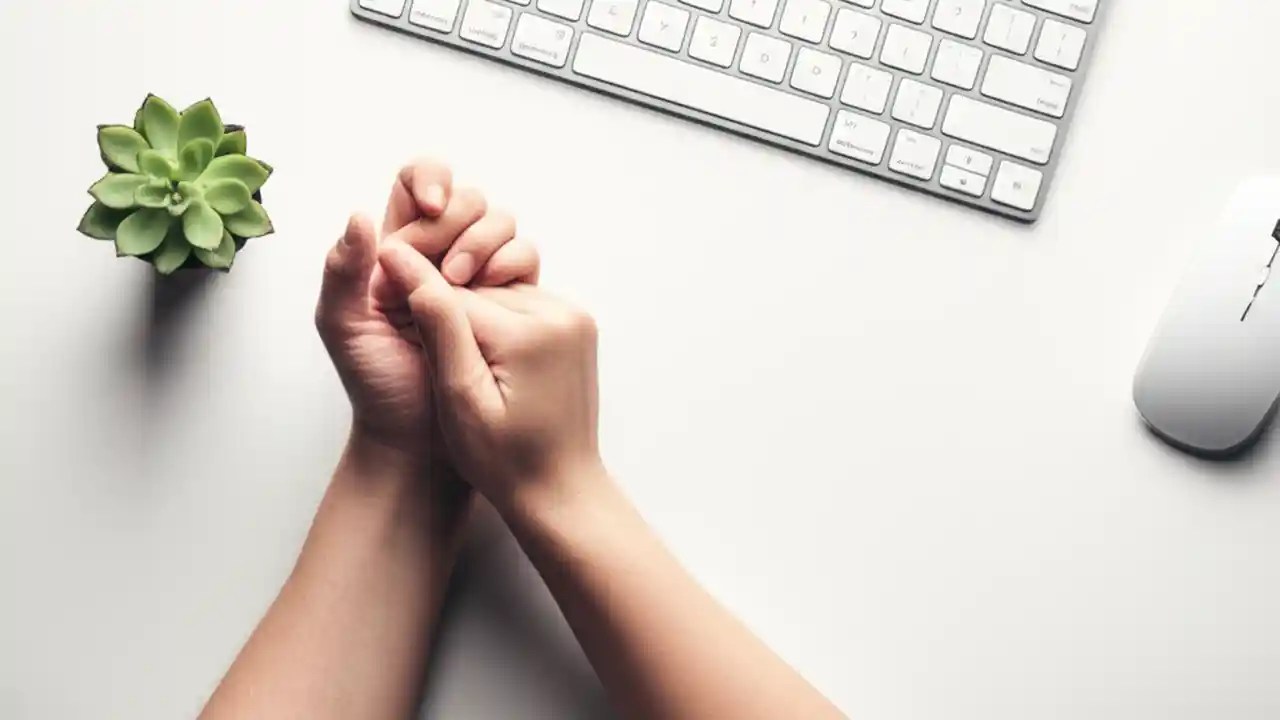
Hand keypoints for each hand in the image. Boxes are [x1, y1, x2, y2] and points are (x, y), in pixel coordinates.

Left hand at [315, 160, 539, 464]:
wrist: (422, 441)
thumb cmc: (376, 387)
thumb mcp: (343, 328)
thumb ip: (342, 272)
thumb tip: (361, 215)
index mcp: (395, 248)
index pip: (418, 181)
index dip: (431, 180)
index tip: (431, 211)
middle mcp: (438, 254)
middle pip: (466, 196)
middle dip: (462, 219)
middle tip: (448, 269)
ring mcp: (477, 277)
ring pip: (500, 221)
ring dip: (489, 241)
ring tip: (465, 285)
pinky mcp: (509, 300)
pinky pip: (525, 258)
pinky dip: (515, 261)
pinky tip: (494, 292)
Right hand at [377, 241, 603, 511]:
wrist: (561, 488)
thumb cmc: (506, 460)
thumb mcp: (460, 396)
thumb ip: (437, 324)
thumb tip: (402, 258)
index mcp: (531, 332)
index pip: (453, 297)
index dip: (423, 322)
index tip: (413, 351)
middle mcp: (561, 314)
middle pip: (479, 292)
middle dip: (453, 324)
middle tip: (445, 374)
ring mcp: (575, 316)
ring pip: (498, 295)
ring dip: (477, 325)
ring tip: (475, 378)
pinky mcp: (576, 323)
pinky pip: (521, 306)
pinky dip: (500, 328)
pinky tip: (496, 368)